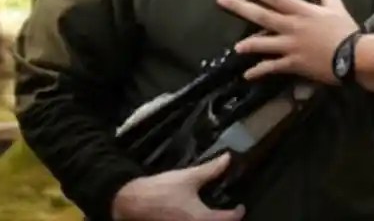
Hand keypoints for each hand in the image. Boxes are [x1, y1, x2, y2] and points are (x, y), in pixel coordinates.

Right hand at [111, 152, 244, 220]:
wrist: (132, 202)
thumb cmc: (162, 190)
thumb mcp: (189, 177)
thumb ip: (211, 169)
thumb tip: (228, 159)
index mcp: (203, 219)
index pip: (230, 220)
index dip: (238, 212)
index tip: (240, 206)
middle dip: (225, 220)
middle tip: (228, 212)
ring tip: (214, 214)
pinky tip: (197, 215)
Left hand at [217, 0, 358, 84]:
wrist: (354, 57)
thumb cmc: (346, 31)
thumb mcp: (338, 8)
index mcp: (301, 11)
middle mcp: (291, 26)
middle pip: (261, 15)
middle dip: (239, 7)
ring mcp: (290, 46)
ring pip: (263, 44)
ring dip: (248, 45)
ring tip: (236, 47)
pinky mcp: (293, 64)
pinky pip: (272, 68)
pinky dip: (259, 71)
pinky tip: (247, 75)